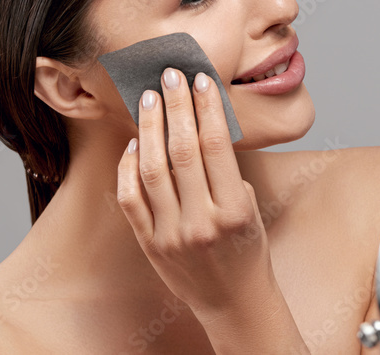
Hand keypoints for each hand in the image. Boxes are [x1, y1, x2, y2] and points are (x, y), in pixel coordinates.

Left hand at [116, 67, 274, 318]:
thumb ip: (227, 174)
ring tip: (150, 100)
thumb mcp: (251, 210)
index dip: (207, 108)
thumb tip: (201, 123)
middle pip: (183, 151)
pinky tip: (134, 143)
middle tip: (170, 76)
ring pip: (152, 170)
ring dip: (150, 128)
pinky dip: (128, 168)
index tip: (201, 80)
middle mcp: (202, 222)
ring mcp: (172, 235)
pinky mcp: (150, 244)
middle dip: (176, 107)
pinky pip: (131, 199)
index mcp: (234, 210)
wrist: (234, 302)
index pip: (217, 146)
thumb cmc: (247, 250)